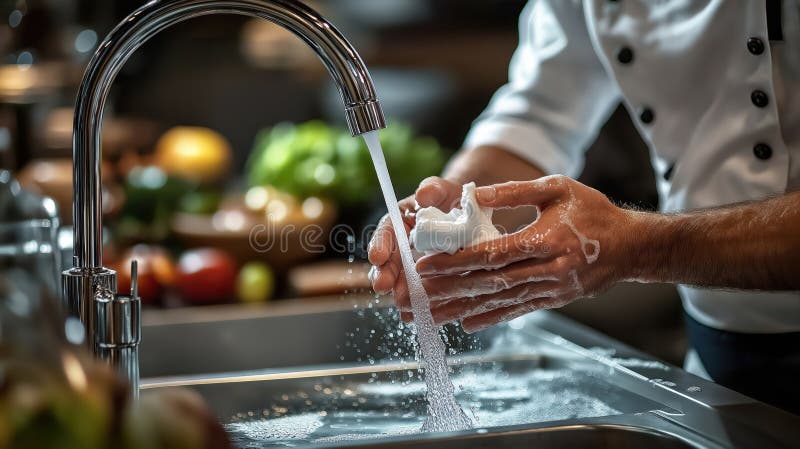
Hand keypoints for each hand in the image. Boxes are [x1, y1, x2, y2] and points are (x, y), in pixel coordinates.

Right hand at [368, 176, 462, 320]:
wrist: (473, 216)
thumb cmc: (455, 199)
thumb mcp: (447, 190)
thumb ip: (433, 189)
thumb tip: (424, 193)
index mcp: (401, 221)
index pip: (386, 231)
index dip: (379, 244)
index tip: (377, 257)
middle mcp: (404, 246)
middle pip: (390, 262)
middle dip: (385, 275)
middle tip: (384, 287)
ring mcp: (416, 267)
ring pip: (405, 282)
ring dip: (403, 295)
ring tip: (404, 306)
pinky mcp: (433, 282)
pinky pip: (427, 295)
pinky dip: (427, 306)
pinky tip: (426, 317)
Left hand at [416, 175, 635, 332]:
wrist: (631, 247)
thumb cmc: (593, 212)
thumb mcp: (557, 188)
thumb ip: (514, 191)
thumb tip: (474, 195)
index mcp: (546, 240)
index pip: (492, 254)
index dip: (456, 262)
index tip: (426, 265)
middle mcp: (547, 270)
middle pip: (490, 283)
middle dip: (449, 290)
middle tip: (417, 296)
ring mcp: (550, 289)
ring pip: (499, 301)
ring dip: (462, 309)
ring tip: (431, 315)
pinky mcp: (553, 300)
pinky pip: (517, 310)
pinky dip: (491, 317)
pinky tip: (466, 323)